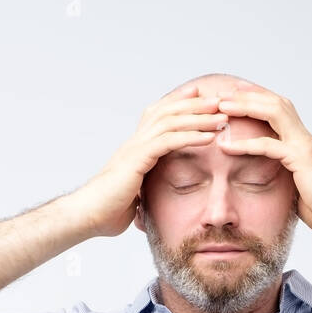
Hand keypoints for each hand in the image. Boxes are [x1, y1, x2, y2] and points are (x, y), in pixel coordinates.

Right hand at [76, 84, 228, 237]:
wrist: (89, 216)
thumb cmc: (109, 210)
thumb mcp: (135, 195)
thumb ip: (146, 188)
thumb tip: (152, 198)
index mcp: (135, 147)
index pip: (159, 115)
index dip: (180, 103)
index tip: (202, 96)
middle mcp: (135, 142)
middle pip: (168, 111)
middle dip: (195, 105)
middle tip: (221, 100)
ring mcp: (135, 148)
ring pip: (171, 122)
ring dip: (199, 118)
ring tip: (222, 117)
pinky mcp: (137, 159)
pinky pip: (168, 141)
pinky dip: (191, 137)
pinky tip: (210, 137)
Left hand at [212, 83, 311, 234]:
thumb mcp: (295, 182)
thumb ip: (281, 172)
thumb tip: (264, 177)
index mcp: (300, 139)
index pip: (277, 107)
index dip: (254, 98)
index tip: (231, 95)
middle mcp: (302, 136)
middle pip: (273, 102)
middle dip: (246, 95)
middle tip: (220, 95)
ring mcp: (302, 145)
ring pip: (273, 112)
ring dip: (245, 107)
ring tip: (220, 108)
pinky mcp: (300, 159)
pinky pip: (269, 145)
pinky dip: (245, 144)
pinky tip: (226, 146)